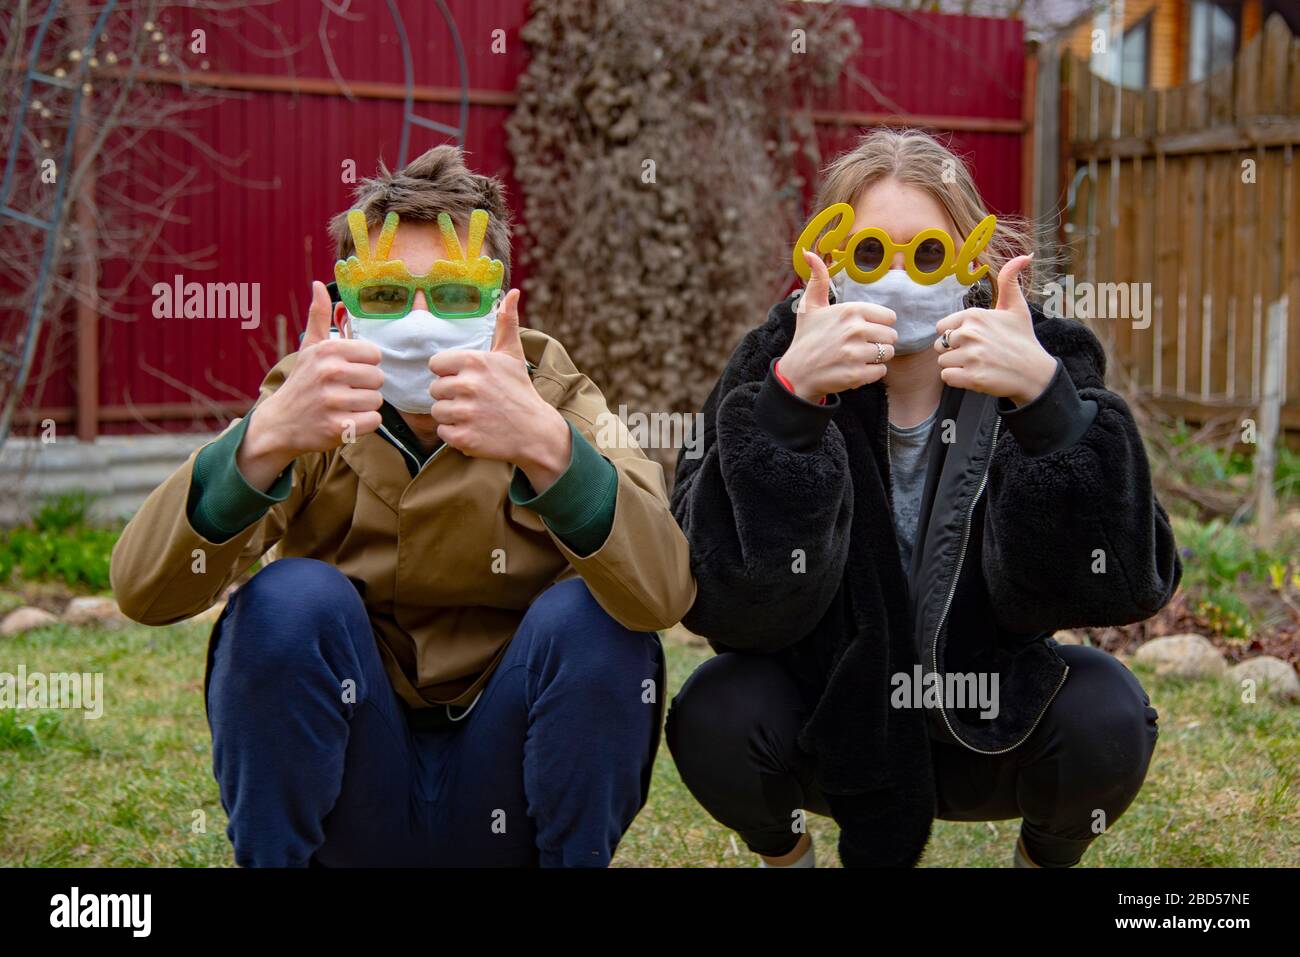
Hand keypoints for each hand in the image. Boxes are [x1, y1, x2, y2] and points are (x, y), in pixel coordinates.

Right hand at [238, 281, 383, 489]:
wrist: (279, 424)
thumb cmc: (302, 383)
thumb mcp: (309, 348)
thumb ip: (320, 317)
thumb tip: (319, 284)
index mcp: (328, 351)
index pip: (375, 355)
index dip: (365, 365)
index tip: (348, 372)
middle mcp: (330, 373)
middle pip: (378, 378)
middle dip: (366, 387)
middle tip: (344, 392)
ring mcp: (334, 401)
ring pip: (377, 400)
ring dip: (364, 406)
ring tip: (343, 406)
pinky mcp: (338, 427)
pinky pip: (374, 421)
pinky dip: (363, 424)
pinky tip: (345, 421)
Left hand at [428, 289, 571, 491]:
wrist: (536, 432)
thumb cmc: (519, 390)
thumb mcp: (512, 355)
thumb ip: (506, 323)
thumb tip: (513, 292)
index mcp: (474, 361)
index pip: (435, 365)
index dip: (449, 373)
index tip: (468, 380)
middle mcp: (467, 385)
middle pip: (435, 389)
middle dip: (451, 396)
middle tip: (475, 401)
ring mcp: (465, 413)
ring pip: (437, 411)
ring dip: (452, 416)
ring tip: (475, 415)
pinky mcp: (464, 438)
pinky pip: (442, 433)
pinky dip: (456, 435)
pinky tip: (475, 430)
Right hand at [778, 251, 897, 403]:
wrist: (796, 374)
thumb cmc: (806, 338)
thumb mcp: (810, 306)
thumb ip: (818, 278)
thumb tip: (808, 252)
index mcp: (849, 310)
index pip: (889, 317)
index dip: (878, 325)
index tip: (863, 330)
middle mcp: (855, 330)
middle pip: (891, 336)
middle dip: (878, 342)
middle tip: (859, 346)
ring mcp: (856, 353)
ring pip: (888, 353)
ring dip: (876, 358)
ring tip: (857, 358)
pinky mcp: (857, 375)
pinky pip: (881, 371)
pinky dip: (871, 373)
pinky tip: (855, 370)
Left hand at [933, 255, 1056, 405]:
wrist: (1036, 373)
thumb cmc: (1023, 339)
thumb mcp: (1017, 307)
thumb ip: (1010, 280)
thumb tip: (1025, 255)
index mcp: (975, 315)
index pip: (941, 327)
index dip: (954, 335)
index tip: (973, 339)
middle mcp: (970, 333)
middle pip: (939, 345)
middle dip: (954, 352)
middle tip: (977, 354)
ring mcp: (971, 356)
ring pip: (942, 362)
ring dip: (956, 366)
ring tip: (978, 364)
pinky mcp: (971, 377)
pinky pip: (946, 377)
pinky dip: (957, 379)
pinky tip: (974, 376)